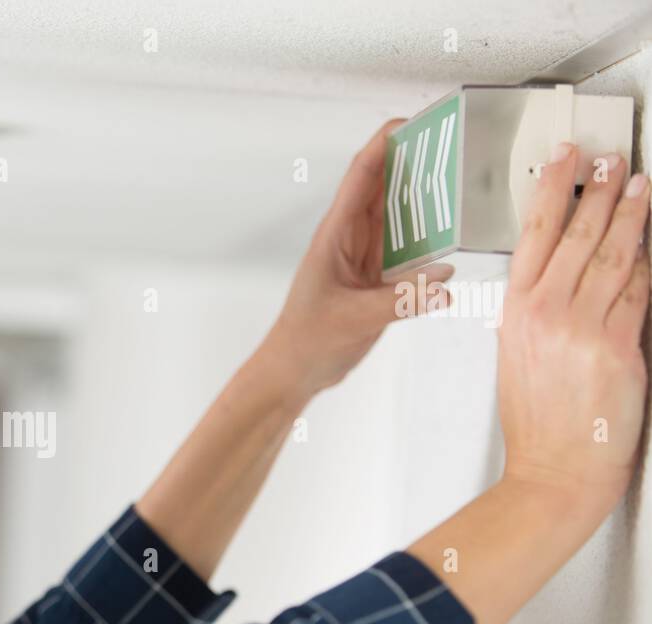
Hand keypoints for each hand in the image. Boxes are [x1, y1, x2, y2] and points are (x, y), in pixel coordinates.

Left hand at [264, 118, 453, 395]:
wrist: (294, 372)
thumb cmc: (306, 341)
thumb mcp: (354, 319)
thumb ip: (400, 300)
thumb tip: (444, 280)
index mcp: (336, 234)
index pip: (362, 174)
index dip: (386, 142)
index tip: (415, 120)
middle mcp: (351, 238)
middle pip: (386, 186)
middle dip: (415, 160)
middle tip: (452, 142)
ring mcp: (364, 257)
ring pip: (399, 215)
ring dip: (425, 197)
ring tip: (460, 177)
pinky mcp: (377, 278)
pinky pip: (408, 247)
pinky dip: (430, 238)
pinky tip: (453, 233)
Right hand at [497, 143, 649, 513]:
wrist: (555, 469)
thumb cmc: (538, 422)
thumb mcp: (521, 356)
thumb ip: (542, 312)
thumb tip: (573, 273)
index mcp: (517, 313)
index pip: (534, 235)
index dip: (552, 190)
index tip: (564, 159)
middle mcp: (546, 314)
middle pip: (576, 235)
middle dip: (599, 190)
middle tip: (612, 160)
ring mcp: (582, 327)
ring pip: (611, 254)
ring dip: (631, 213)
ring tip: (640, 184)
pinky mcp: (618, 346)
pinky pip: (638, 291)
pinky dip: (647, 263)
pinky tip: (650, 243)